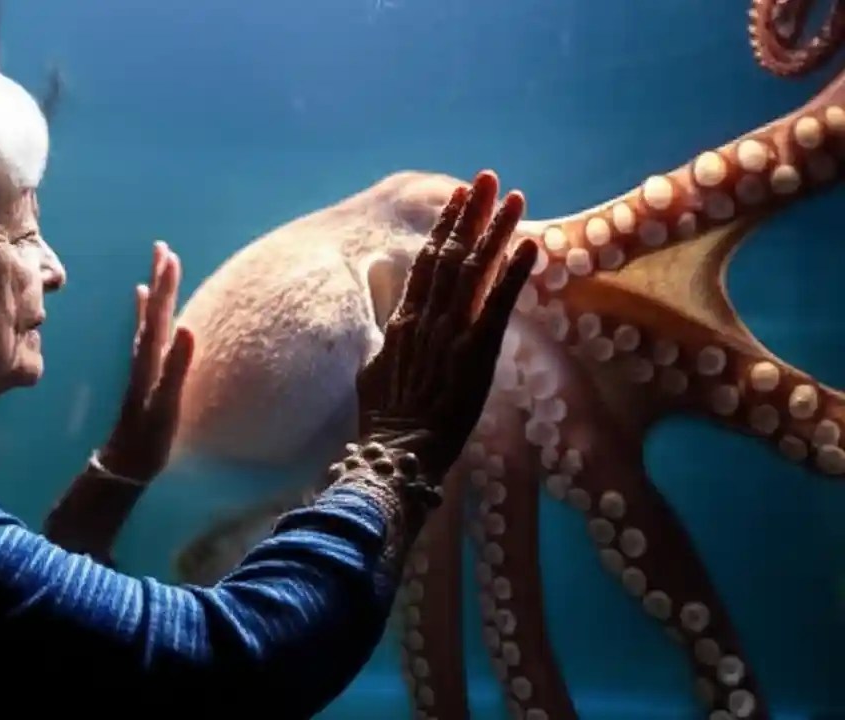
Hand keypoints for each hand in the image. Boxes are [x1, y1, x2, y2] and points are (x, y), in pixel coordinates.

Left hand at [97, 241, 195, 482]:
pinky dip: (146, 316)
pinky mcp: (144, 376)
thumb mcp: (165, 406)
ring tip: (158, 267)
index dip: (167, 287)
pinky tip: (142, 303)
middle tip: (163, 247)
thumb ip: (175, 369)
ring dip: (156, 293)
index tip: (170, 255)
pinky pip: (146, 337)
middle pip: (155, 312)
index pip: (161, 317)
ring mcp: (143, 366)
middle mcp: (145, 358)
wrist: (124, 464)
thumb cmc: (149, 440)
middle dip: (161, 280)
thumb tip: (186, 328)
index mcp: (151, 361)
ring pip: (151, 321)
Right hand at [355, 169, 538, 475]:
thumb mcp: (373, 375)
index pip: (425, 263)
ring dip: (496, 231)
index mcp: (403, 321)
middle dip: (470, 214)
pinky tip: (531, 245)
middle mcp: (427, 318)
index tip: (456, 200)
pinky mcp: (476, 352)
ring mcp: (451, 332)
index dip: (443, 229)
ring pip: (475, 269)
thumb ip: (383, 349)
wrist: (397, 450)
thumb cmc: (382, 422)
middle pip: (450, 254)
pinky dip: (515, 272)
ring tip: (513, 197)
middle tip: (486, 179)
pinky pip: (499, 304)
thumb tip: (386, 338)